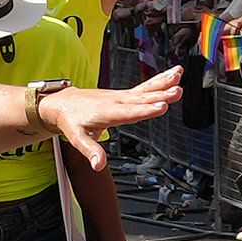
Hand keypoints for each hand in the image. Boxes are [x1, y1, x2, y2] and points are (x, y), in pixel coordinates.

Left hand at [39, 70, 178, 167]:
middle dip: (160, 95)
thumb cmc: (70, 121)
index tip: (161, 106)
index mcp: (106, 112)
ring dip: (163, 83)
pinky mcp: (125, 94)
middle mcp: (116, 101)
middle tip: (177, 91)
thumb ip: (89, 151)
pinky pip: (145, 87)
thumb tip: (98, 165)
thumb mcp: (76, 138)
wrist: (62, 103)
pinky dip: (160, 80)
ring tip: (179, 75)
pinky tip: (174, 75)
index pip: (129, 112)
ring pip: (146, 90)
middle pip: (142, 99)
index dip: (145, 110)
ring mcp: (121, 96)